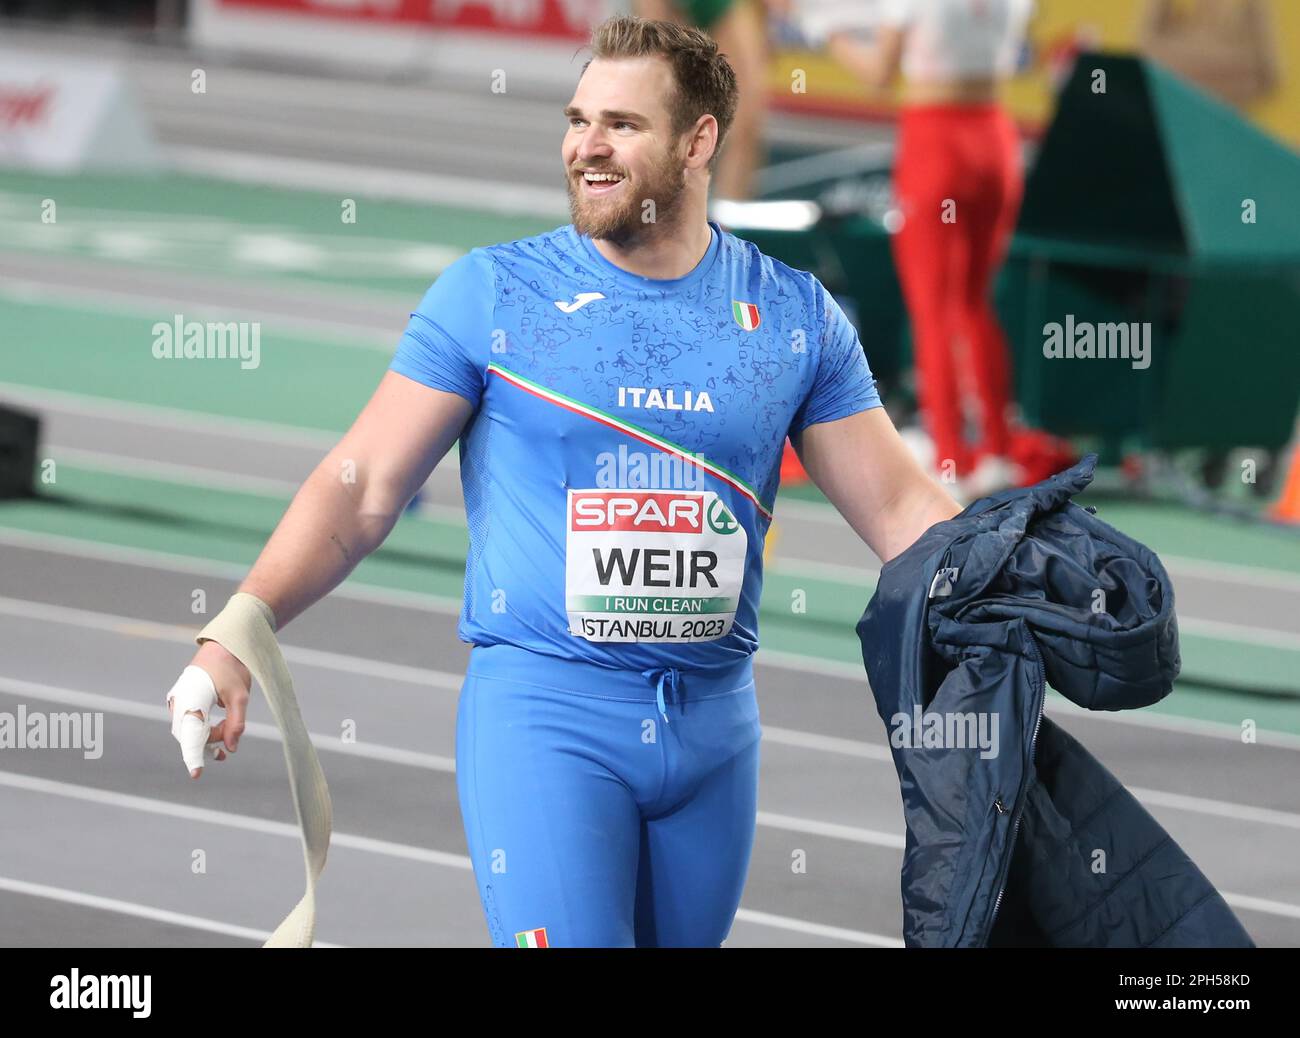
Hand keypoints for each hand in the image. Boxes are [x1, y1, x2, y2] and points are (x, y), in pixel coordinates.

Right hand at [165, 640, 251, 778]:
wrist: (222, 647)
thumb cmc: (232, 669)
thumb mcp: (240, 696)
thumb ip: (235, 724)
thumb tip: (231, 749)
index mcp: (192, 699)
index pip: (192, 735)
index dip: (194, 757)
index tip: (196, 775)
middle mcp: (179, 702)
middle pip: (190, 736)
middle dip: (206, 746)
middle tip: (222, 756)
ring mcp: (178, 701)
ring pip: (190, 731)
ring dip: (205, 738)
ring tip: (224, 741)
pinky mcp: (181, 701)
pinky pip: (189, 722)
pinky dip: (202, 730)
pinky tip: (217, 731)